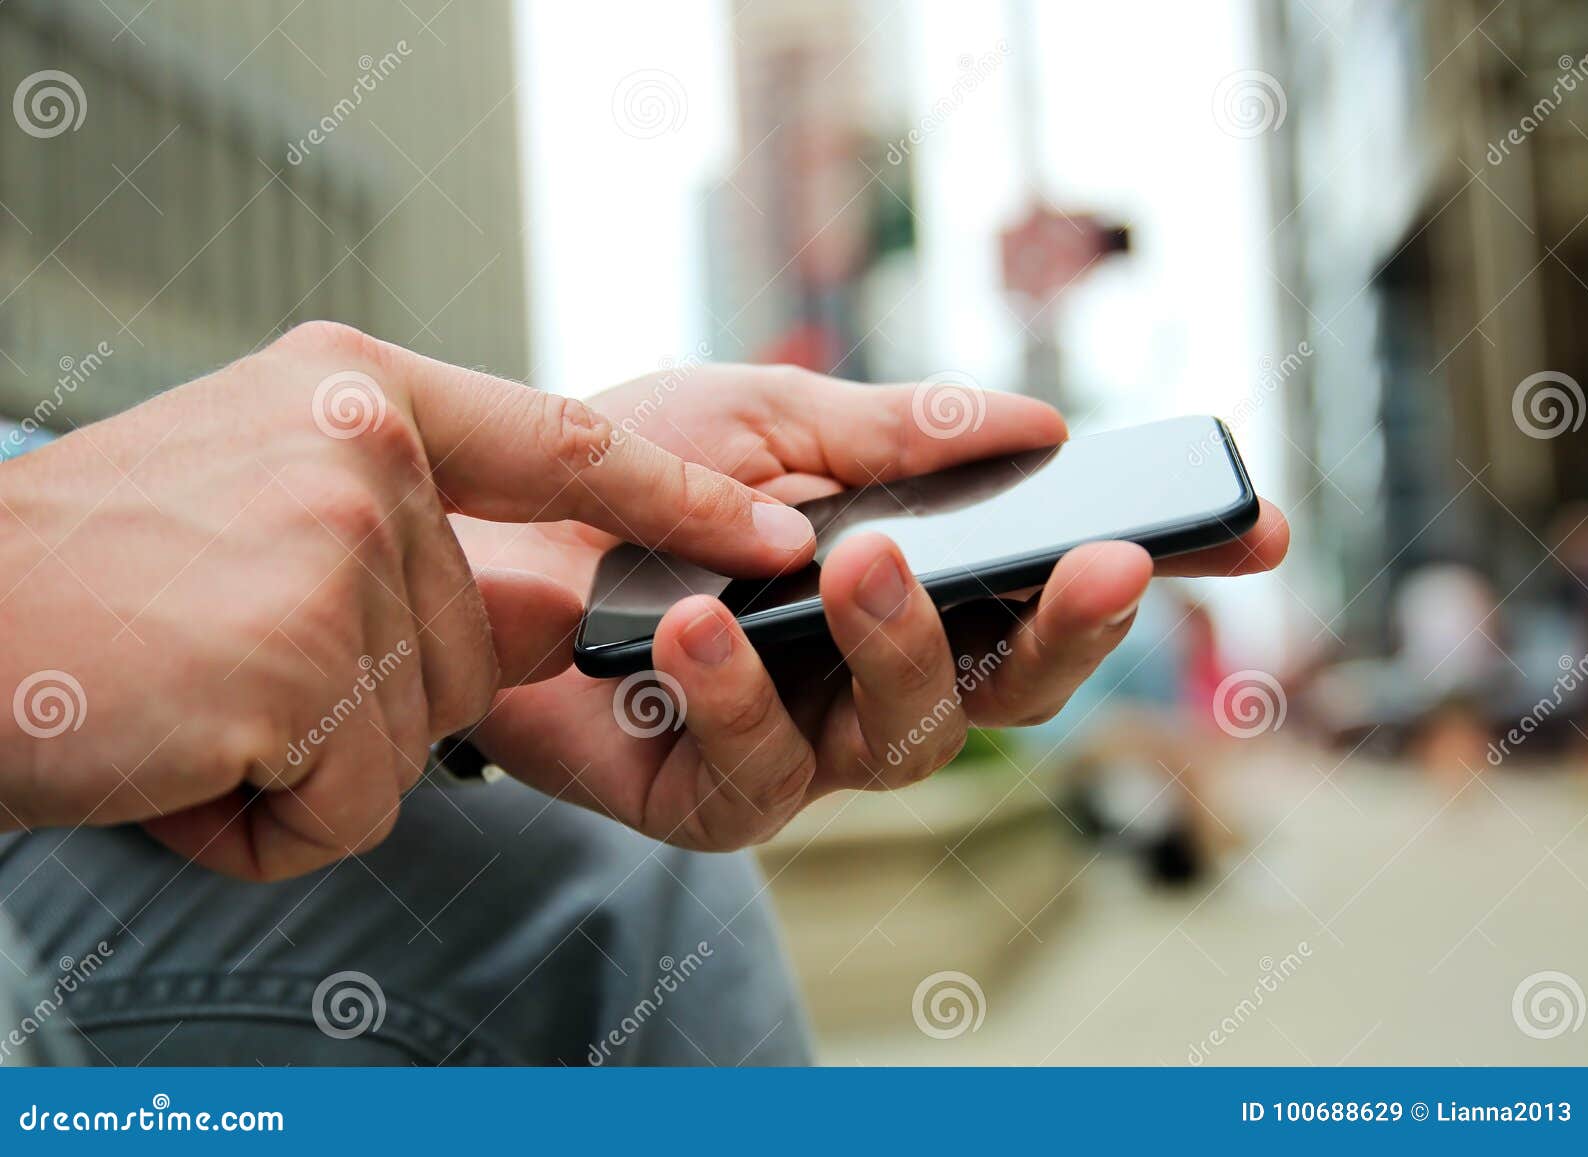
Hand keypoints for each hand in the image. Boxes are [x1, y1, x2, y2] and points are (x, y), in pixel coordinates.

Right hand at [0, 324, 816, 878]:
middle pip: (474, 643)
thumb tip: (541, 614)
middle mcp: (364, 452)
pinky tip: (179, 760)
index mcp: (360, 392)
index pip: (564, 445)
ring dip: (305, 761)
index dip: (678, 500)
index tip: (778, 534)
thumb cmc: (86, 581)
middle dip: (365, 699)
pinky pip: (350, 803)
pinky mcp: (304, 661)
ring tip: (189, 707)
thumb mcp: (263, 497)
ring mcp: (340, 550)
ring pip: (411, 733)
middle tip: (224, 667)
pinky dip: (264, 824)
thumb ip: (410, 536)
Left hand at [457, 364, 1289, 848]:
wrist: (479, 528)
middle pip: (1012, 692)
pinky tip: (706, 625)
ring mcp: (803, 749)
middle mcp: (875, 681)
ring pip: (908, 744)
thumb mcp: (766, 416)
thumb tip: (1043, 424)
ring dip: (900, 647)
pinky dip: (737, 697)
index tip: (1254, 529)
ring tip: (864, 561)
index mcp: (911, 590)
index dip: (1154, 570)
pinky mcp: (710, 800)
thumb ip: (895, 430)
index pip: (1050, 595)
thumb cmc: (630, 474)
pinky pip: (758, 778)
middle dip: (1066, 630)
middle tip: (1099, 557)